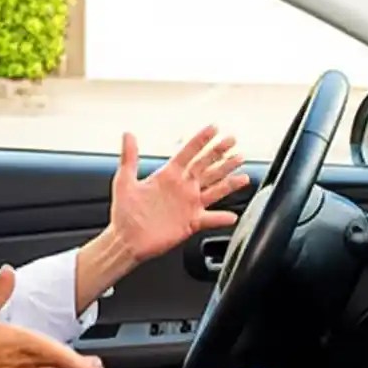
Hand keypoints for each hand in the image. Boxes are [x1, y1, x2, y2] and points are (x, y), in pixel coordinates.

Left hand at [109, 124, 249, 262]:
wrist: (126, 240)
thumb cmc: (124, 212)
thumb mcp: (124, 181)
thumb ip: (129, 157)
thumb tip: (128, 134)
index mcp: (168, 176)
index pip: (188, 153)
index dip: (201, 140)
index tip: (214, 127)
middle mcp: (182, 188)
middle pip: (206, 167)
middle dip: (221, 154)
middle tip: (234, 142)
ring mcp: (188, 205)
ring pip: (214, 190)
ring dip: (229, 182)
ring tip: (243, 175)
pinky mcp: (190, 223)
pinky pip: (210, 219)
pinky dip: (221, 218)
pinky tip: (232, 215)